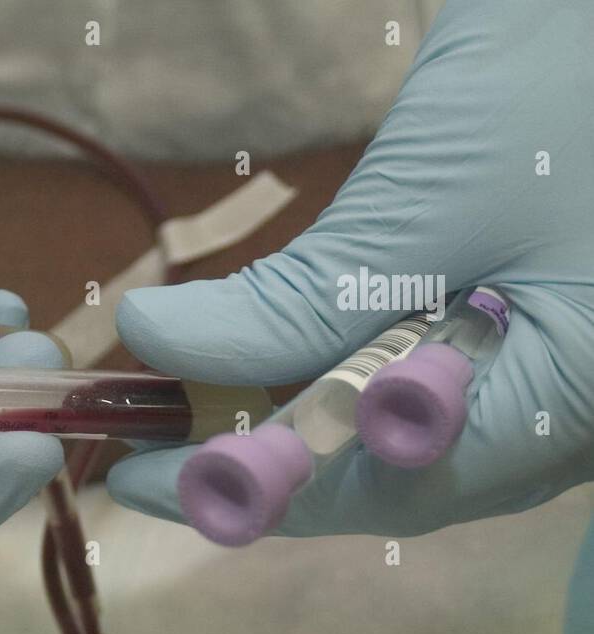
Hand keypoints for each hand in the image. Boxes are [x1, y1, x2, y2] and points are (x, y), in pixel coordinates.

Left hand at [108, 0, 593, 536]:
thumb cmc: (569, 87)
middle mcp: (573, 425)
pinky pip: (427, 393)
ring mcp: (562, 390)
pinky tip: (274, 366)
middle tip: (150, 440)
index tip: (138, 474)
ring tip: (188, 407)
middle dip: (260, 462)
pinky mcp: (542, 347)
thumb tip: (156, 340)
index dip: (247, 491)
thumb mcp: (425, 203)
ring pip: (406, 444)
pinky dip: (342, 382)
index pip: (381, 493)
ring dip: (294, 424)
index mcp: (567, 407)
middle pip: (390, 482)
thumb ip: (296, 302)